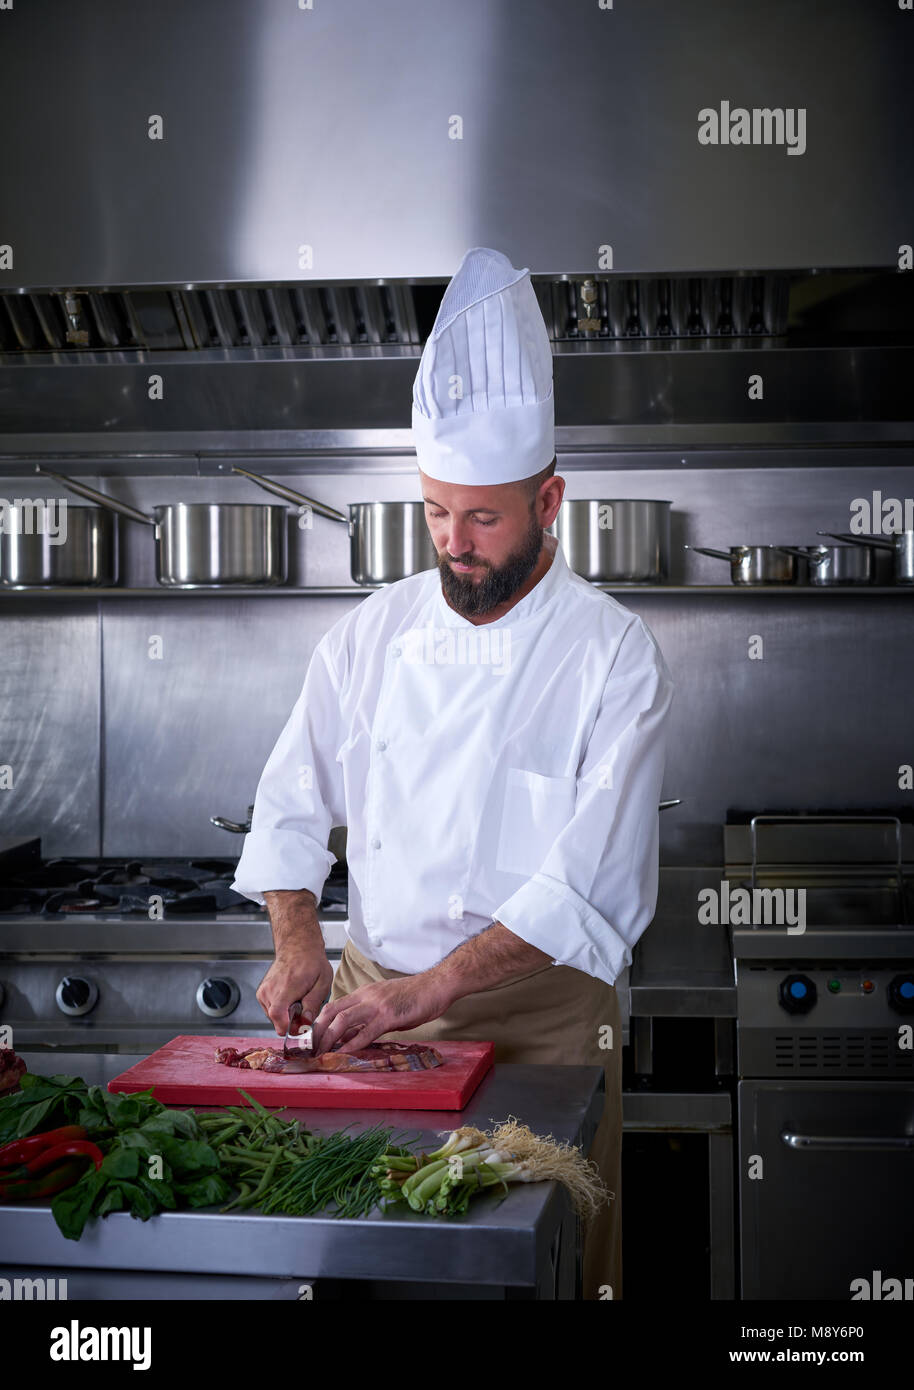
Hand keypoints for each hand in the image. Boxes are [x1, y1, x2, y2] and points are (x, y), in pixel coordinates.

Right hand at [256, 949, 333, 1036]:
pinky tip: (290, 997)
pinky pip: (270, 1010)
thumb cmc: (311, 962)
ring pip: (273, 1017)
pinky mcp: (261, 993)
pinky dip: (281, 1009)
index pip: (277, 1015)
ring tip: (297, 999)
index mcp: (286, 987)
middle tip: (303, 1008)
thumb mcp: (322, 982)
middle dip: (291, 1021)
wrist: (297, 947)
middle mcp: (270, 990)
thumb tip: (306, 1023)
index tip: (299, 1027)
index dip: (288, 1027)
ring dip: (286, 1015)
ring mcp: (263, 992)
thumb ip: (313, 1004)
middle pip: (277, 1021)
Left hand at [310, 974, 448, 1055]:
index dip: (318, 1024)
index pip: (333, 1006)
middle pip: (331, 1011)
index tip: (311, 1041)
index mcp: (364, 993)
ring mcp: (377, 1004)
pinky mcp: (389, 1015)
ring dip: (328, 1038)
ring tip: (321, 1054)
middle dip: (317, 1032)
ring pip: (343, 1020)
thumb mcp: (386, 1006)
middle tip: (309, 1050)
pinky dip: (353, 1044)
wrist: (437, 986)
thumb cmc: (415, 997)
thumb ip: (368, 1019)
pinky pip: (367, 1031)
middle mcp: (366, 996)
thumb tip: (351, 1038)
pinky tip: (345, 1053)